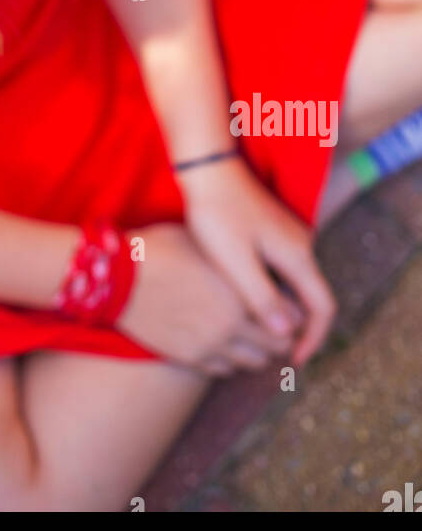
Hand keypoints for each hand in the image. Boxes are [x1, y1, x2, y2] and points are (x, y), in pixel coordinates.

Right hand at [116, 222, 304, 375]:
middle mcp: (233, 324)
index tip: (284, 303)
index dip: (291, 311)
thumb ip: (238, 263)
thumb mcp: (206, 244)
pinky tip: (221, 344)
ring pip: (254, 362)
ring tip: (248, 336)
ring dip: (256, 351)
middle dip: (278, 334)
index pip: (291, 316)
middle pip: (277, 344)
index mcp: (242, 293)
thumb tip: (261, 269)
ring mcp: (212, 346)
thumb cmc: (161, 248)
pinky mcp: (190, 358)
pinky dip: (229, 360)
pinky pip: (224, 371)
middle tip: (270, 323)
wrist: (119, 277)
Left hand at [177, 156, 336, 366]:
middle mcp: (300, 245)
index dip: (313, 340)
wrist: (206, 167)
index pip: (323, 307)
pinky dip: (270, 291)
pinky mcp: (270, 229)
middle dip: (296, 329)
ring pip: (293, 284)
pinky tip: (243, 299)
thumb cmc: (216, 214)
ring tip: (254, 332)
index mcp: (297, 255)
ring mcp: (286, 235)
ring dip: (281, 310)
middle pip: (311, 297)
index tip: (292, 363)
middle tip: (270, 353)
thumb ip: (261, 297)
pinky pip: (279, 270)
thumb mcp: (234, 261)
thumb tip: (286, 334)